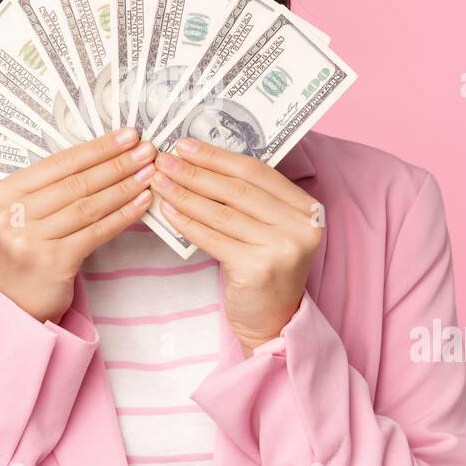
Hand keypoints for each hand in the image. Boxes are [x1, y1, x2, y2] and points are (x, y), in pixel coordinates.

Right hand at [0, 126, 155, 323]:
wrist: (14, 303)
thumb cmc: (27, 251)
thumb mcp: (26, 214)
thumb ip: (52, 187)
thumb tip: (104, 155)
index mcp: (4, 193)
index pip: (58, 162)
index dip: (96, 148)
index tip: (127, 135)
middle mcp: (13, 214)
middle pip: (76, 182)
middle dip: (117, 163)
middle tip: (147, 150)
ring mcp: (31, 239)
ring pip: (88, 205)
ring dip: (124, 187)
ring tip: (149, 173)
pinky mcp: (53, 261)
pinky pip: (96, 232)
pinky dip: (122, 216)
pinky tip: (141, 204)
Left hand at [148, 137, 323, 357]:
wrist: (273, 322)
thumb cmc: (264, 269)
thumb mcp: (269, 228)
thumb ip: (249, 198)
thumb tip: (198, 160)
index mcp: (306, 208)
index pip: (256, 171)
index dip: (218, 156)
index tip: (186, 144)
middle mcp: (301, 225)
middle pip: (238, 189)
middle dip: (196, 171)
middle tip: (164, 159)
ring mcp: (283, 248)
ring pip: (222, 212)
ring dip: (185, 194)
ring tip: (159, 181)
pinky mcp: (259, 268)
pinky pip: (214, 238)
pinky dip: (187, 222)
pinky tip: (168, 210)